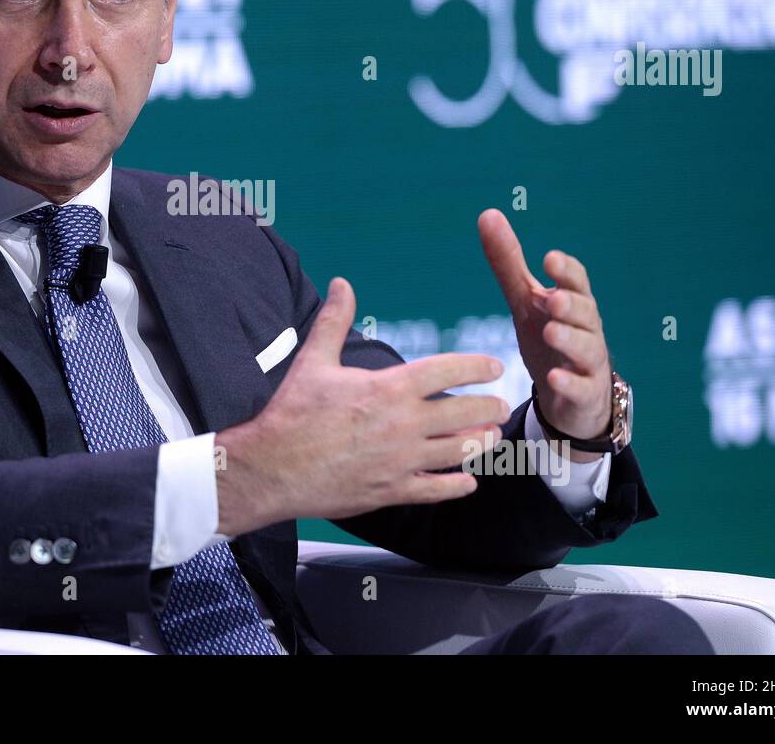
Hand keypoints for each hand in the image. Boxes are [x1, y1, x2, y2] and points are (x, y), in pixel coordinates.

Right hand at [215, 277, 508, 537]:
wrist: (272, 467)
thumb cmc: (292, 411)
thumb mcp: (314, 360)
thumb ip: (335, 320)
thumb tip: (341, 283)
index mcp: (389, 388)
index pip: (448, 371)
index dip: (477, 367)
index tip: (494, 367)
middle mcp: (403, 424)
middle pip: (466, 413)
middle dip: (490, 407)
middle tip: (501, 404)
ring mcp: (401, 461)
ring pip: (460, 453)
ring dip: (481, 443)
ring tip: (492, 437)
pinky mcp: (392, 491)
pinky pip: (437, 490)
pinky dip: (458, 485)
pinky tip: (468, 481)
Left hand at [477, 209, 612, 456]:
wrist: (569, 394)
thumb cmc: (548, 337)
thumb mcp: (524, 300)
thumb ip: (508, 262)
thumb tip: (487, 213)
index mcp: (571, 302)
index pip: (576, 281)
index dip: (566, 271)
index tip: (549, 259)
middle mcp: (585, 328)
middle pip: (585, 312)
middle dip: (571, 304)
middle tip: (554, 298)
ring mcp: (587, 361)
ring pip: (586, 348)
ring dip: (570, 339)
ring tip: (551, 330)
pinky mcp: (584, 392)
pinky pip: (581, 387)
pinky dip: (569, 382)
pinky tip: (554, 378)